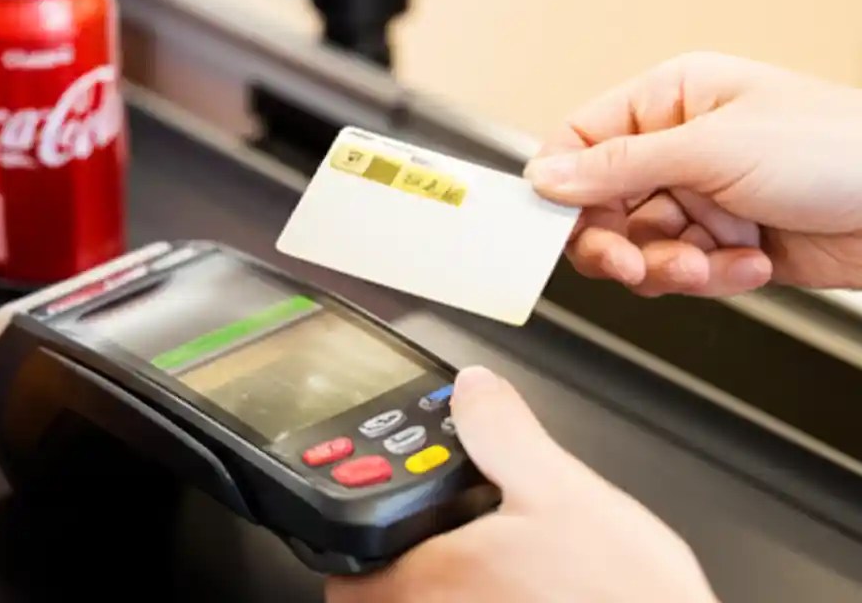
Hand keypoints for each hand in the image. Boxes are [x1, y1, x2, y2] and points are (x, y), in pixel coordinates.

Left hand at [325, 367, 717, 602]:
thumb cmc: (623, 600)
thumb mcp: (562, 490)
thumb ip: (503, 433)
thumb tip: (473, 389)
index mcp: (431, 583)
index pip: (346, 576)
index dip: (353, 546)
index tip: (368, 522)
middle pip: (383, 596)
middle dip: (402, 562)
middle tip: (439, 533)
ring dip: (447, 585)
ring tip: (489, 558)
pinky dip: (480, 598)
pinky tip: (521, 588)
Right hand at [523, 51, 861, 295]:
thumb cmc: (838, 147)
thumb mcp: (712, 148)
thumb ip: (619, 166)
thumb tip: (546, 176)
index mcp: (670, 101)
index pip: (582, 142)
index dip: (563, 188)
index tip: (554, 225)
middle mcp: (680, 148)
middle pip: (603, 206)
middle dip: (620, 242)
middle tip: (630, 264)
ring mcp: (704, 198)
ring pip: (641, 248)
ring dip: (671, 266)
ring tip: (712, 261)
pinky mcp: (727, 243)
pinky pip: (684, 271)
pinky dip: (712, 276)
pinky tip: (750, 262)